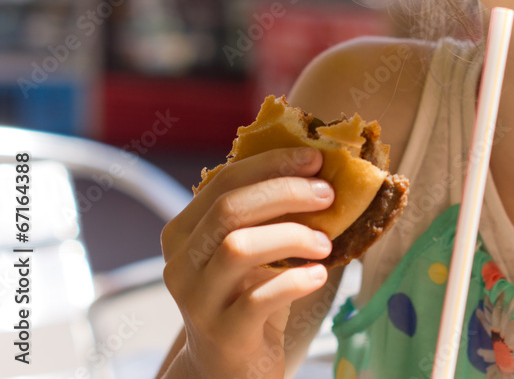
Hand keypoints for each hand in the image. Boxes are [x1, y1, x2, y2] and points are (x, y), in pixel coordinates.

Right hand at [160, 148, 334, 377]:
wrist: (227, 370)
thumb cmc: (247, 299)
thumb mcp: (253, 252)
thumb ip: (268, 215)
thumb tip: (319, 170)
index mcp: (185, 232)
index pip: (224, 180)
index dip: (273, 164)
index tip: (316, 159)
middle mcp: (181, 263)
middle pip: (230, 208)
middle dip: (287, 193)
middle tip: (328, 195)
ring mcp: (198, 300)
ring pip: (239, 248)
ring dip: (291, 236)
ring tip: (325, 243)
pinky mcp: (222, 333)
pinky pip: (258, 299)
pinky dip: (295, 281)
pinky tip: (318, 275)